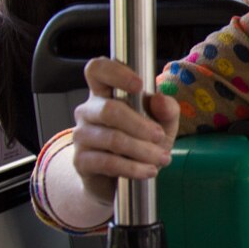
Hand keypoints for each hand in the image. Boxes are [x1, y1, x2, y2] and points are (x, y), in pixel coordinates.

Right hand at [72, 57, 179, 203]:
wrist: (122, 178)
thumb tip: (159, 100)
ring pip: (112, 138)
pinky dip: (133, 167)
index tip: (139, 85)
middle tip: (160, 136)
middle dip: (140, 125)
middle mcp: (89, 110)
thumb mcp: (164, 123)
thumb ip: (167, 109)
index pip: (97, 70)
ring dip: (142, 150)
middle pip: (109, 109)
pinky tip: (149, 171)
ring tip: (162, 158)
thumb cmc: (142, 141)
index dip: (115, 72)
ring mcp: (82, 135)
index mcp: (106, 93)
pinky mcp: (81, 160)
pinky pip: (108, 162)